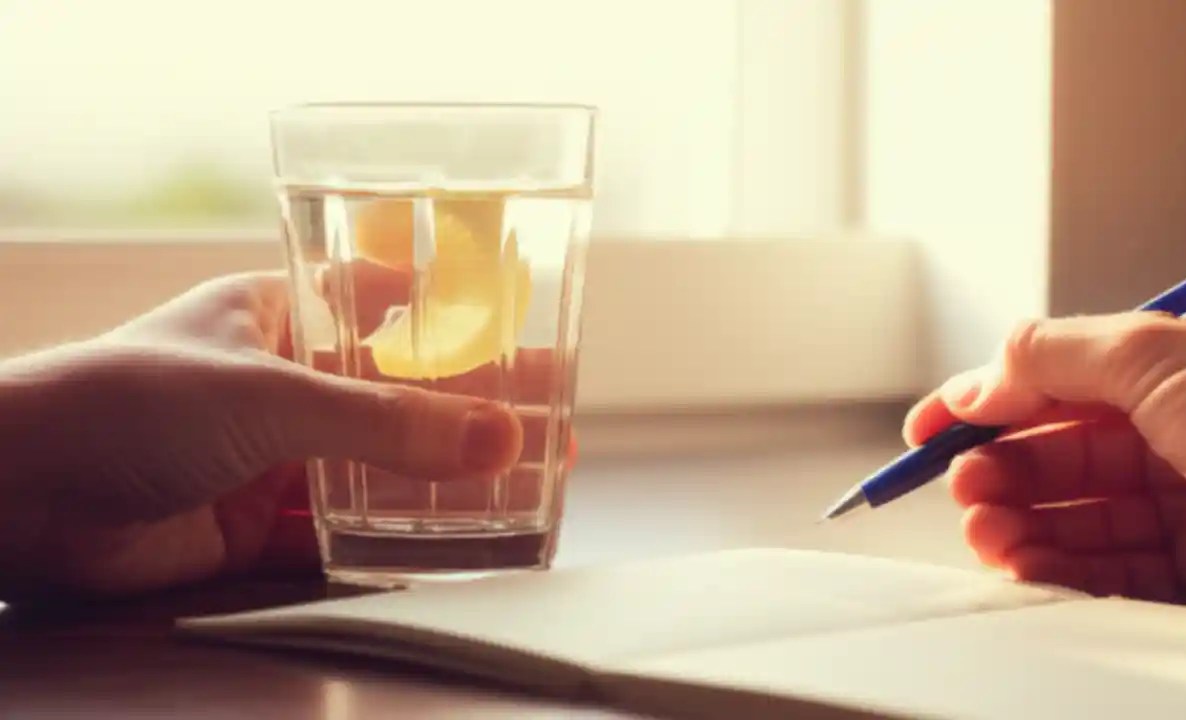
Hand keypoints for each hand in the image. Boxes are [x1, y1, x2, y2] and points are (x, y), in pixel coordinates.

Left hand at [0, 272, 556, 600]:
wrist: (15, 494)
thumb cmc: (127, 401)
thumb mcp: (274, 398)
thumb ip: (388, 427)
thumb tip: (500, 439)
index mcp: (274, 316)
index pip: (381, 304)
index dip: (450, 317)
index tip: (519, 327)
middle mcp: (275, 384)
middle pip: (392, 397)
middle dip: (466, 411)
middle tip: (545, 422)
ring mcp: (264, 457)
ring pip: (371, 471)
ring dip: (437, 482)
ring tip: (519, 486)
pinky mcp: (249, 526)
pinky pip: (337, 535)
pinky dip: (387, 545)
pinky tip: (445, 546)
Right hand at [906, 311, 1185, 612]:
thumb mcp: (1159, 352)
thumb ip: (1055, 353)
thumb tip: (980, 374)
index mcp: (1173, 374)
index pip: (1056, 384)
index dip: (984, 402)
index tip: (927, 429)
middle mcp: (1180, 441)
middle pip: (1058, 456)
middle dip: (998, 468)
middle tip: (962, 485)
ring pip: (1076, 519)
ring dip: (1017, 522)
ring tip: (986, 528)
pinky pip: (1109, 578)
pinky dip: (1057, 571)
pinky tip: (1026, 563)